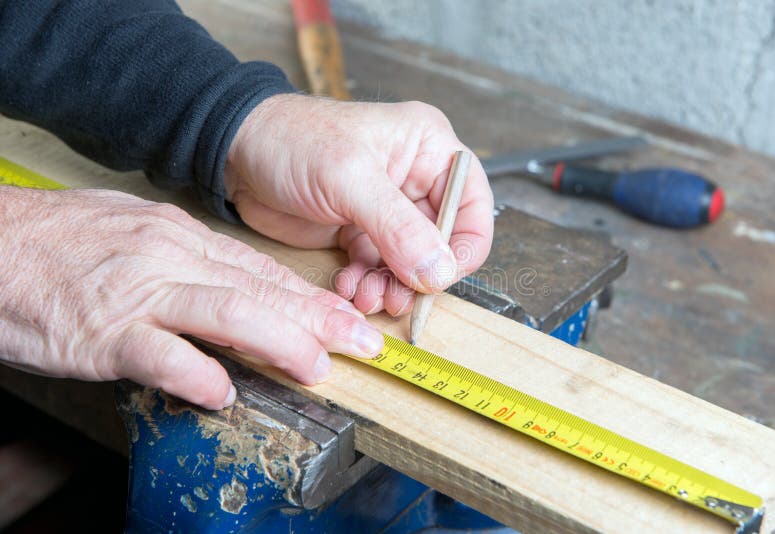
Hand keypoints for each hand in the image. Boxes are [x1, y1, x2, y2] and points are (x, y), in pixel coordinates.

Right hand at [0, 187, 384, 409]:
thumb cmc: (58, 242)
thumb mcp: (133, 232)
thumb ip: (184, 259)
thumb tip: (230, 284)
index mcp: (179, 236)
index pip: (261, 269)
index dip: (310, 296)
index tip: (347, 316)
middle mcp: (169, 257)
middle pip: (260, 287)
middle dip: (318, 318)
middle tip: (361, 342)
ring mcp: (138, 293)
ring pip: (227, 312)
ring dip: (279, 341)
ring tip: (316, 367)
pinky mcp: (102, 330)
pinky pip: (161, 353)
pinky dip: (197, 374)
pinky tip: (224, 392)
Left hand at [225, 94, 493, 315]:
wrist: (235, 153)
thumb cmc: (292, 140)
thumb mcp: (349, 179)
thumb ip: (398, 227)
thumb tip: (440, 271)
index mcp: (429, 148)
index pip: (471, 205)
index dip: (463, 247)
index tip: (439, 279)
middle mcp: (414, 178)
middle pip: (442, 241)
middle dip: (420, 275)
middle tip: (395, 298)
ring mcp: (387, 208)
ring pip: (409, 262)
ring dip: (391, 286)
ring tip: (366, 297)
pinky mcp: (360, 230)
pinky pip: (377, 268)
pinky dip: (366, 283)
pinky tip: (348, 287)